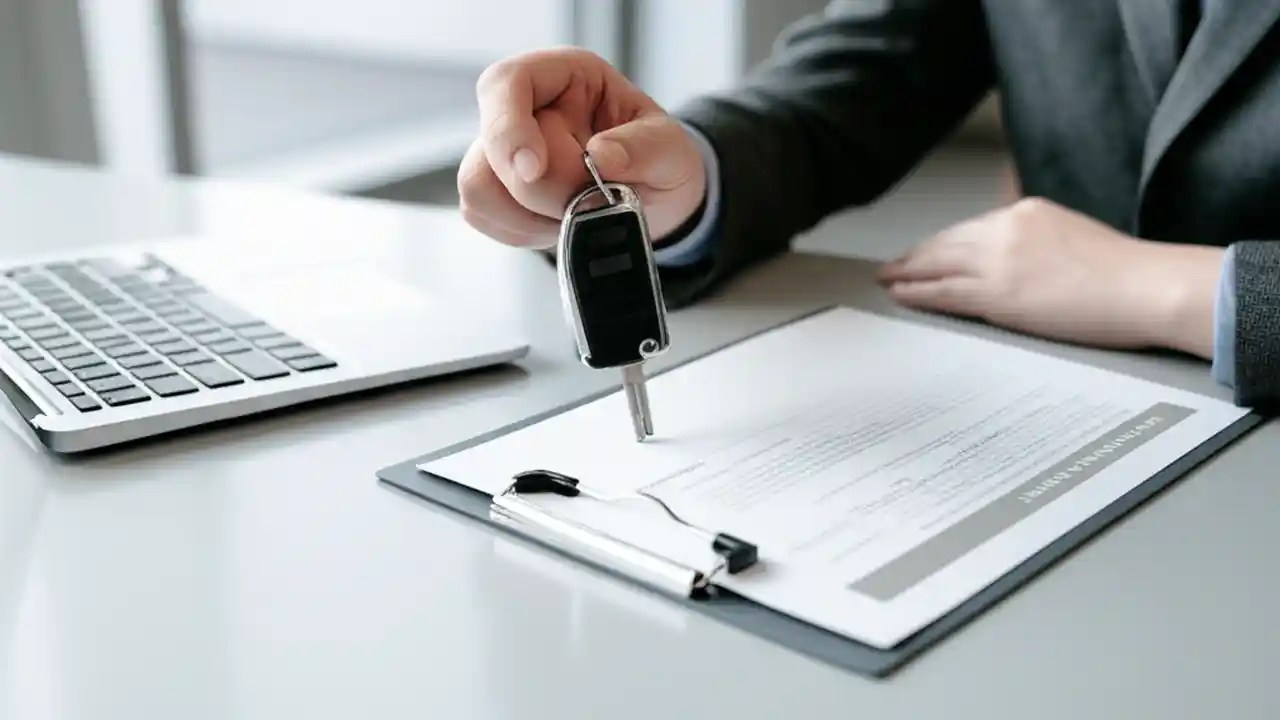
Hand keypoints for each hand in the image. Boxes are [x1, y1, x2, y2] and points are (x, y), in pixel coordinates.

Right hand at [458, 48, 706, 248]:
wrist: (653, 199)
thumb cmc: (657, 160)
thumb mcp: (671, 149)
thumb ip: (644, 149)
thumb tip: (601, 156)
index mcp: (566, 76)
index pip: (508, 83)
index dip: (510, 128)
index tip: (535, 169)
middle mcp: (527, 107)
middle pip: (494, 148)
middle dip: (546, 190)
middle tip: (593, 200)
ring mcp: (504, 149)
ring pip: (478, 186)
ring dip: (530, 215)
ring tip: (575, 215)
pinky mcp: (495, 188)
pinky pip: (483, 214)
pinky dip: (522, 231)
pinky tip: (556, 225)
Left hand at [877, 197, 1224, 357]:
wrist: (1145, 286)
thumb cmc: (1126, 274)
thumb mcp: (1075, 238)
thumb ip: (1041, 243)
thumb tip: (1025, 263)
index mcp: (1027, 213)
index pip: (972, 228)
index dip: (944, 242)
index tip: (927, 250)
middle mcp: (1006, 229)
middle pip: (948, 242)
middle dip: (917, 254)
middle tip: (893, 264)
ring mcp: (999, 261)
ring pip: (938, 265)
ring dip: (906, 272)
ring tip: (886, 280)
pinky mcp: (997, 293)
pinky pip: (943, 292)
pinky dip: (917, 292)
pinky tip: (900, 294)